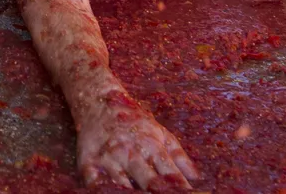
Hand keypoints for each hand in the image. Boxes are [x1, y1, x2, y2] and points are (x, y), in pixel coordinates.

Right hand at [77, 90, 198, 188]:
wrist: (97, 101)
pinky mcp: (88, 161)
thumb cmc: (133, 120)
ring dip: (130, 192)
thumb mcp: (159, 132)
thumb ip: (178, 156)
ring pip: (121, 184)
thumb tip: (197, 179)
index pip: (171, 174)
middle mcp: (131, 152)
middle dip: (159, 191)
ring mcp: (108, 157)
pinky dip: (100, 188)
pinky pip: (93, 182)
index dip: (180, 188)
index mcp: (151, 146)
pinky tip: (109, 192)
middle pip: (149, 181)